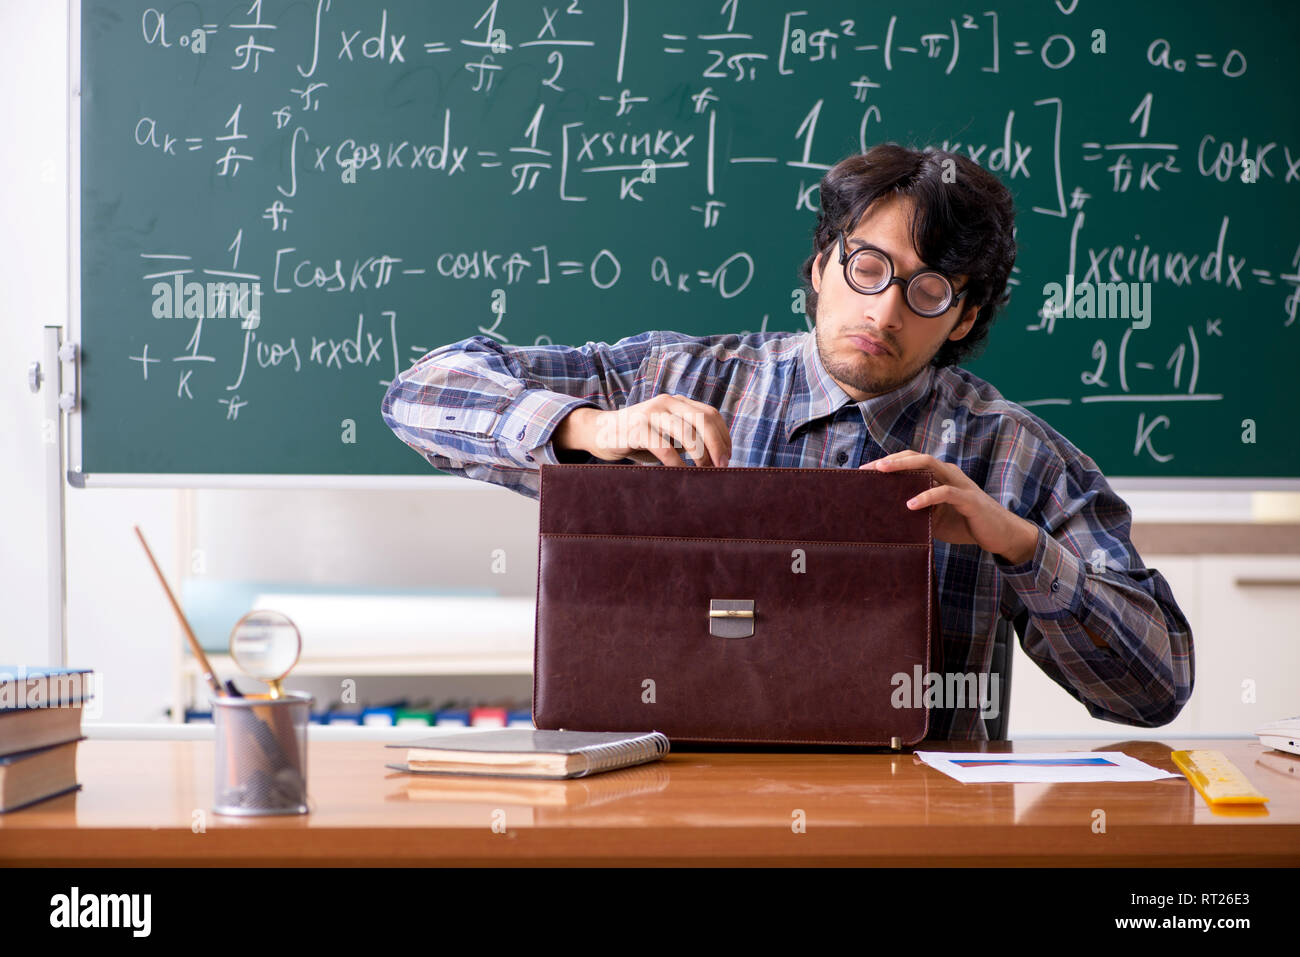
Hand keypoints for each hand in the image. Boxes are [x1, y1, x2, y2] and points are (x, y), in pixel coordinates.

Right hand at [555, 395, 731, 466]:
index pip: (711, 414)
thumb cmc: (638, 438)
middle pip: (703, 419)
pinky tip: (680, 473)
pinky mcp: (636, 428)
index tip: (727, 458)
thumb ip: (687, 436)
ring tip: (702, 472)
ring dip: (699, 455)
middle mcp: (666, 403)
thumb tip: (717, 459)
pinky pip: (663, 446)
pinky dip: (676, 462)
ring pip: (686, 432)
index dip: (723, 436)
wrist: (600, 431)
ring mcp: (650, 413)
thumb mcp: (665, 432)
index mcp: (677, 402)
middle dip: (717, 445)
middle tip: (722, 466)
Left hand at [861, 450, 1038, 562]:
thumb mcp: (934, 517)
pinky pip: (945, 492)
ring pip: (930, 465)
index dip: (889, 462)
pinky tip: (910, 504)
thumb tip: (886, 515)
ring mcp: (959, 484)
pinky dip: (926, 496)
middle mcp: (949, 473)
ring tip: (882, 473)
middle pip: (917, 457)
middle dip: (891, 460)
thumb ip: (916, 511)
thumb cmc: (965, 523)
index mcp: (940, 475)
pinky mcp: (968, 500)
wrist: (999, 534)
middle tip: (868, 468)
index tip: (864, 471)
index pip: (911, 461)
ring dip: (904, 467)